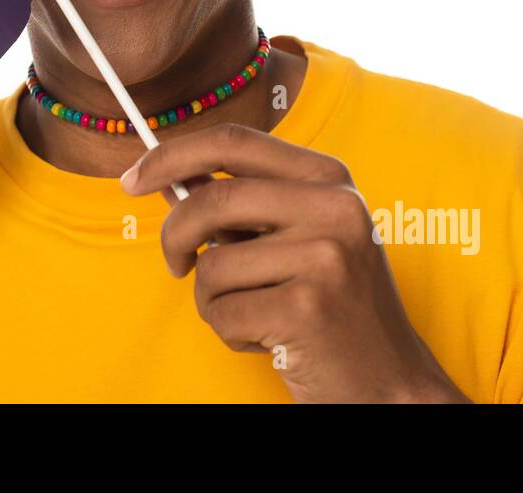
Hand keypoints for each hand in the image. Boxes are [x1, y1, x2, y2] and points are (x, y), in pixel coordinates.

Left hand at [121, 122, 469, 402]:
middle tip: (174, 262)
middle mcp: (334, 208)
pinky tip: (269, 338)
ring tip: (254, 314)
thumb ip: (238, 205)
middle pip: (212, 200)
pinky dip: (230, 331)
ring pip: (212, 265)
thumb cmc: (333, 306)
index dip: (172, 154)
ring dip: (213, 299)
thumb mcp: (295, 237)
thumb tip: (165, 178)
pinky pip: (223, 312)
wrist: (390, 380)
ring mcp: (326, 256)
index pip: (233, 141)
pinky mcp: (308, 307)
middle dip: (174, 235)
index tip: (132, 178)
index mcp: (329, 178)